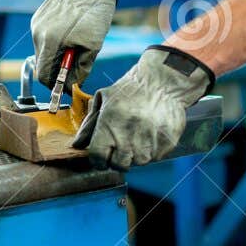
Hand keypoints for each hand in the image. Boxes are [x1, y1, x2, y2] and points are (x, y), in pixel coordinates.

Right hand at [30, 0, 115, 88]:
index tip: (66, 86)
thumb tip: (74, 81)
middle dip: (57, 69)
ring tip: (76, 45)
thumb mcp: (93, 44)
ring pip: (43, 49)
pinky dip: (55, 40)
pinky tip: (70, 32)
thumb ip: (81, 67)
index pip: (44, 75)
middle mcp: (38, 33)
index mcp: (50, 42)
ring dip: (56, 54)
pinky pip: (43, 36)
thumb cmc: (94, 12)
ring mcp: (37, 23)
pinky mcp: (39, 15)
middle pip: (42, 63)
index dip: (55, 84)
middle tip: (74, 67)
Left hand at [73, 45, 213, 168]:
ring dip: (137, 154)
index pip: (98, 158)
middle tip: (122, 145)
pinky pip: (156, 157)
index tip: (103, 156)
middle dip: (118, 158)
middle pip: (119, 165)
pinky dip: (153, 150)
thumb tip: (77, 144)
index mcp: (110, 124)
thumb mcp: (104, 99)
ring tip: (139, 136)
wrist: (164, 80)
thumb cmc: (132, 88)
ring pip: (139, 162)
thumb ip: (89, 124)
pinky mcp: (167, 143)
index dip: (99, 159)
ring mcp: (150, 141)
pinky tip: (152, 133)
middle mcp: (129, 136)